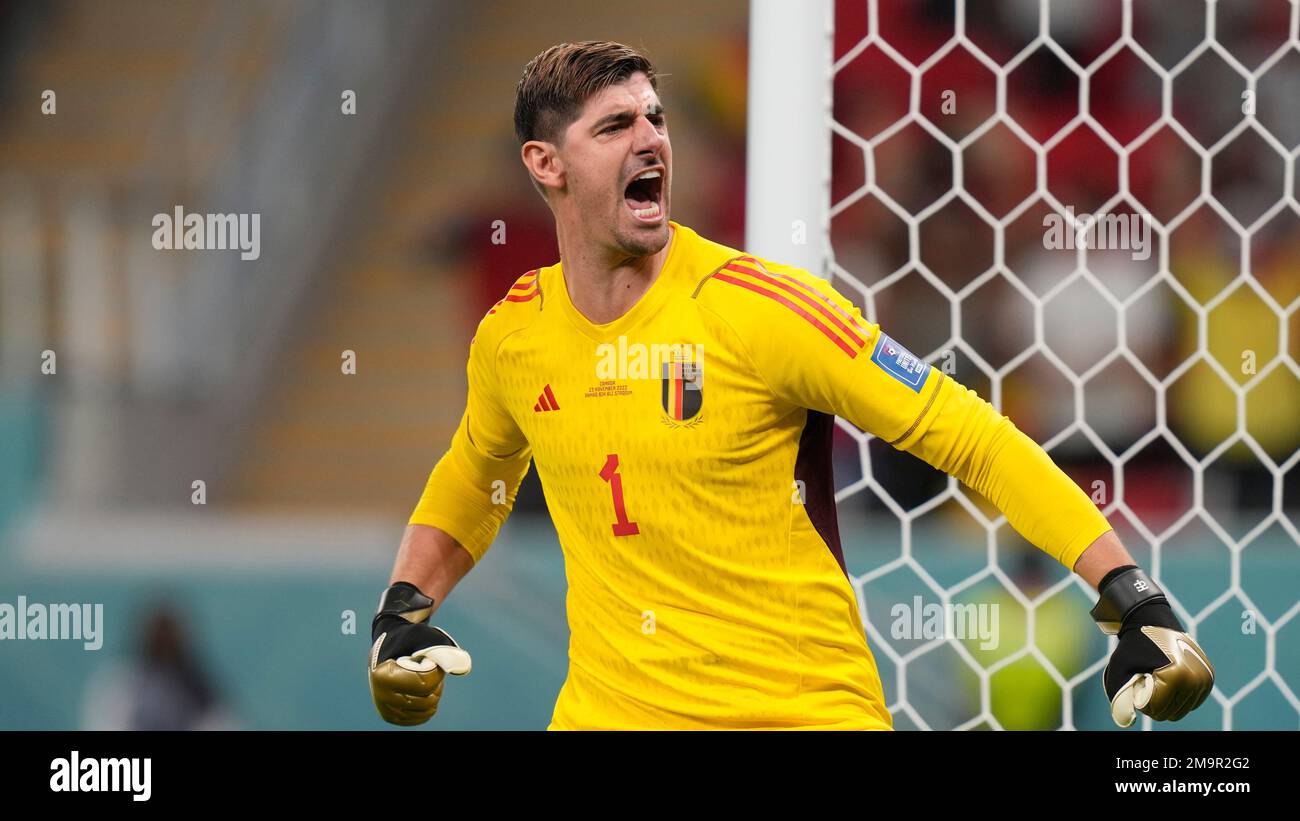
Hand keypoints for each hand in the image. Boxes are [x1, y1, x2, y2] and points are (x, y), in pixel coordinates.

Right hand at [368, 582, 471, 725]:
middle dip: (436, 683)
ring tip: (423, 679)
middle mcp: (380, 695)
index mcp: (383, 676)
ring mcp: (385, 708)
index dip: (436, 671)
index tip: (428, 660)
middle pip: (427, 700)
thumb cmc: (411, 640)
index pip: (425, 683)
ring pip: (426, 711)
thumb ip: (444, 651)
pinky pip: (421, 718)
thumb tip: (463, 667)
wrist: (391, 647)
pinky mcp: (391, 716)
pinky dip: (428, 704)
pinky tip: (420, 691)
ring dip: (433, 693)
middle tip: (428, 669)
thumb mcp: (427, 638)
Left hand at [1102, 600, 1214, 726]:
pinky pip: (1191, 702)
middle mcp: (1197, 678)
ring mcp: (1206, 678)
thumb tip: (1127, 722)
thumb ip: (1120, 699)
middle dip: (1154, 702)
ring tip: (1157, 680)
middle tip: (1146, 680)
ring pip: (1182, 710)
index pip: (1156, 710)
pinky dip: (1178, 697)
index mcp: (1177, 676)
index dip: (1141, 700)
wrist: (1151, 621)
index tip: (1138, 680)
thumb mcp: (1120, 671)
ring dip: (1166, 700)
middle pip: (1171, 713)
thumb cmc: (1132, 646)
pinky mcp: (1209, 677)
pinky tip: (1169, 681)